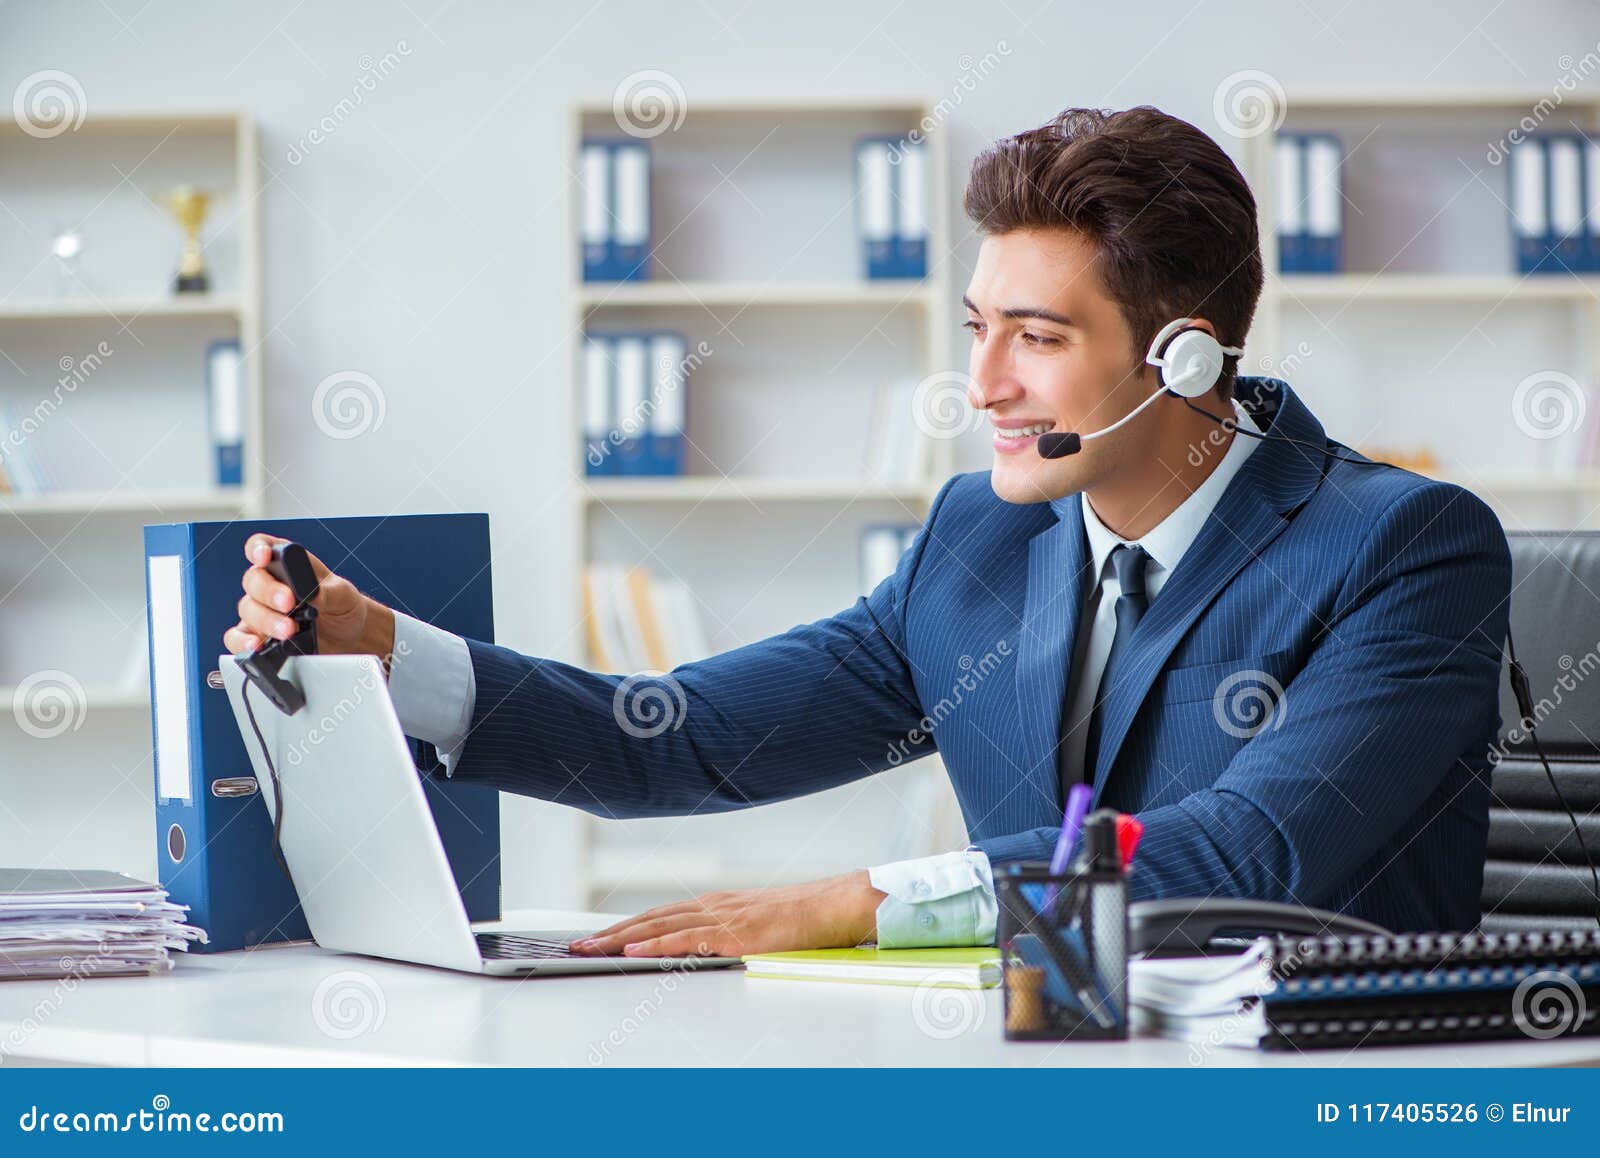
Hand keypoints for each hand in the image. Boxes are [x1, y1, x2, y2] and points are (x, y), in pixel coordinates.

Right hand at [222, 534, 394, 658]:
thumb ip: (329, 593)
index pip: (262, 546)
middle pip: (253, 581)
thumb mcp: (344, 595)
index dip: (258, 548)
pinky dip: (243, 641)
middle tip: (289, 604)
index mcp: (288, 563)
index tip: (264, 557)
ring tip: (289, 631)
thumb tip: (313, 596)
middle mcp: (269, 583)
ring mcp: (261, 609)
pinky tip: (258, 645)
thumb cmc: (343, 606)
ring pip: (247, 609)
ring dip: (265, 620)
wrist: (348, 636)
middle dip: (269, 592)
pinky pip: (237, 637)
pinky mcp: (258, 634)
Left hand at [569, 870, 884, 957]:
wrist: (833, 905)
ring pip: (662, 926)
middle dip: (610, 932)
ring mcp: (723, 917)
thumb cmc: (800, 919)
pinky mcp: (738, 933)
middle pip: (650, 918)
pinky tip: (637, 950)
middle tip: (575, 945)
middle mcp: (712, 906)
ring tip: (592, 947)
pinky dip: (661, 944)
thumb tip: (697, 951)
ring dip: (622, 937)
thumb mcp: (754, 924)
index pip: (658, 915)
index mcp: (714, 905)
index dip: (623, 926)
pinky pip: (691, 939)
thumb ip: (725, 934)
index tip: (593, 937)